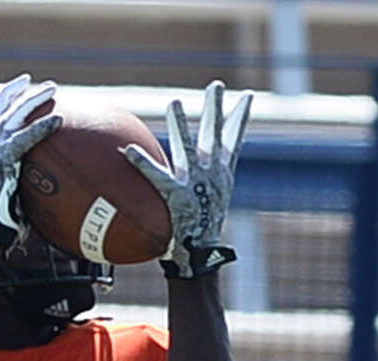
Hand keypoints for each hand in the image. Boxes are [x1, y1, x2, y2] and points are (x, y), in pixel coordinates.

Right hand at [0, 73, 60, 251]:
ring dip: (32, 101)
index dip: (1, 104)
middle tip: (35, 82)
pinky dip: (40, 129)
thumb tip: (39, 192)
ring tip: (51, 90)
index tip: (15, 92)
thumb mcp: (3, 201)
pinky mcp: (1, 165)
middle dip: (16, 93)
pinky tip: (56, 120)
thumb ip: (16, 188)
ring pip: (10, 117)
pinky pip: (23, 140)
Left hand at [122, 80, 251, 277]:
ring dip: (181, 125)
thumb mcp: (207, 204)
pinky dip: (143, 164)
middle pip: (215, 136)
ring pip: (188, 148)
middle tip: (216, 86)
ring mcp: (195, 185)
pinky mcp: (176, 197)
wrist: (198, 258)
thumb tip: (190, 177)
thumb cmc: (199, 232)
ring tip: (174, 102)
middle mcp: (211, 176)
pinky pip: (156, 177)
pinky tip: (129, 151)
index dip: (240, 119)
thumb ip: (199, 185)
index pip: (234, 142)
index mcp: (221, 176)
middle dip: (216, 110)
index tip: (248, 96)